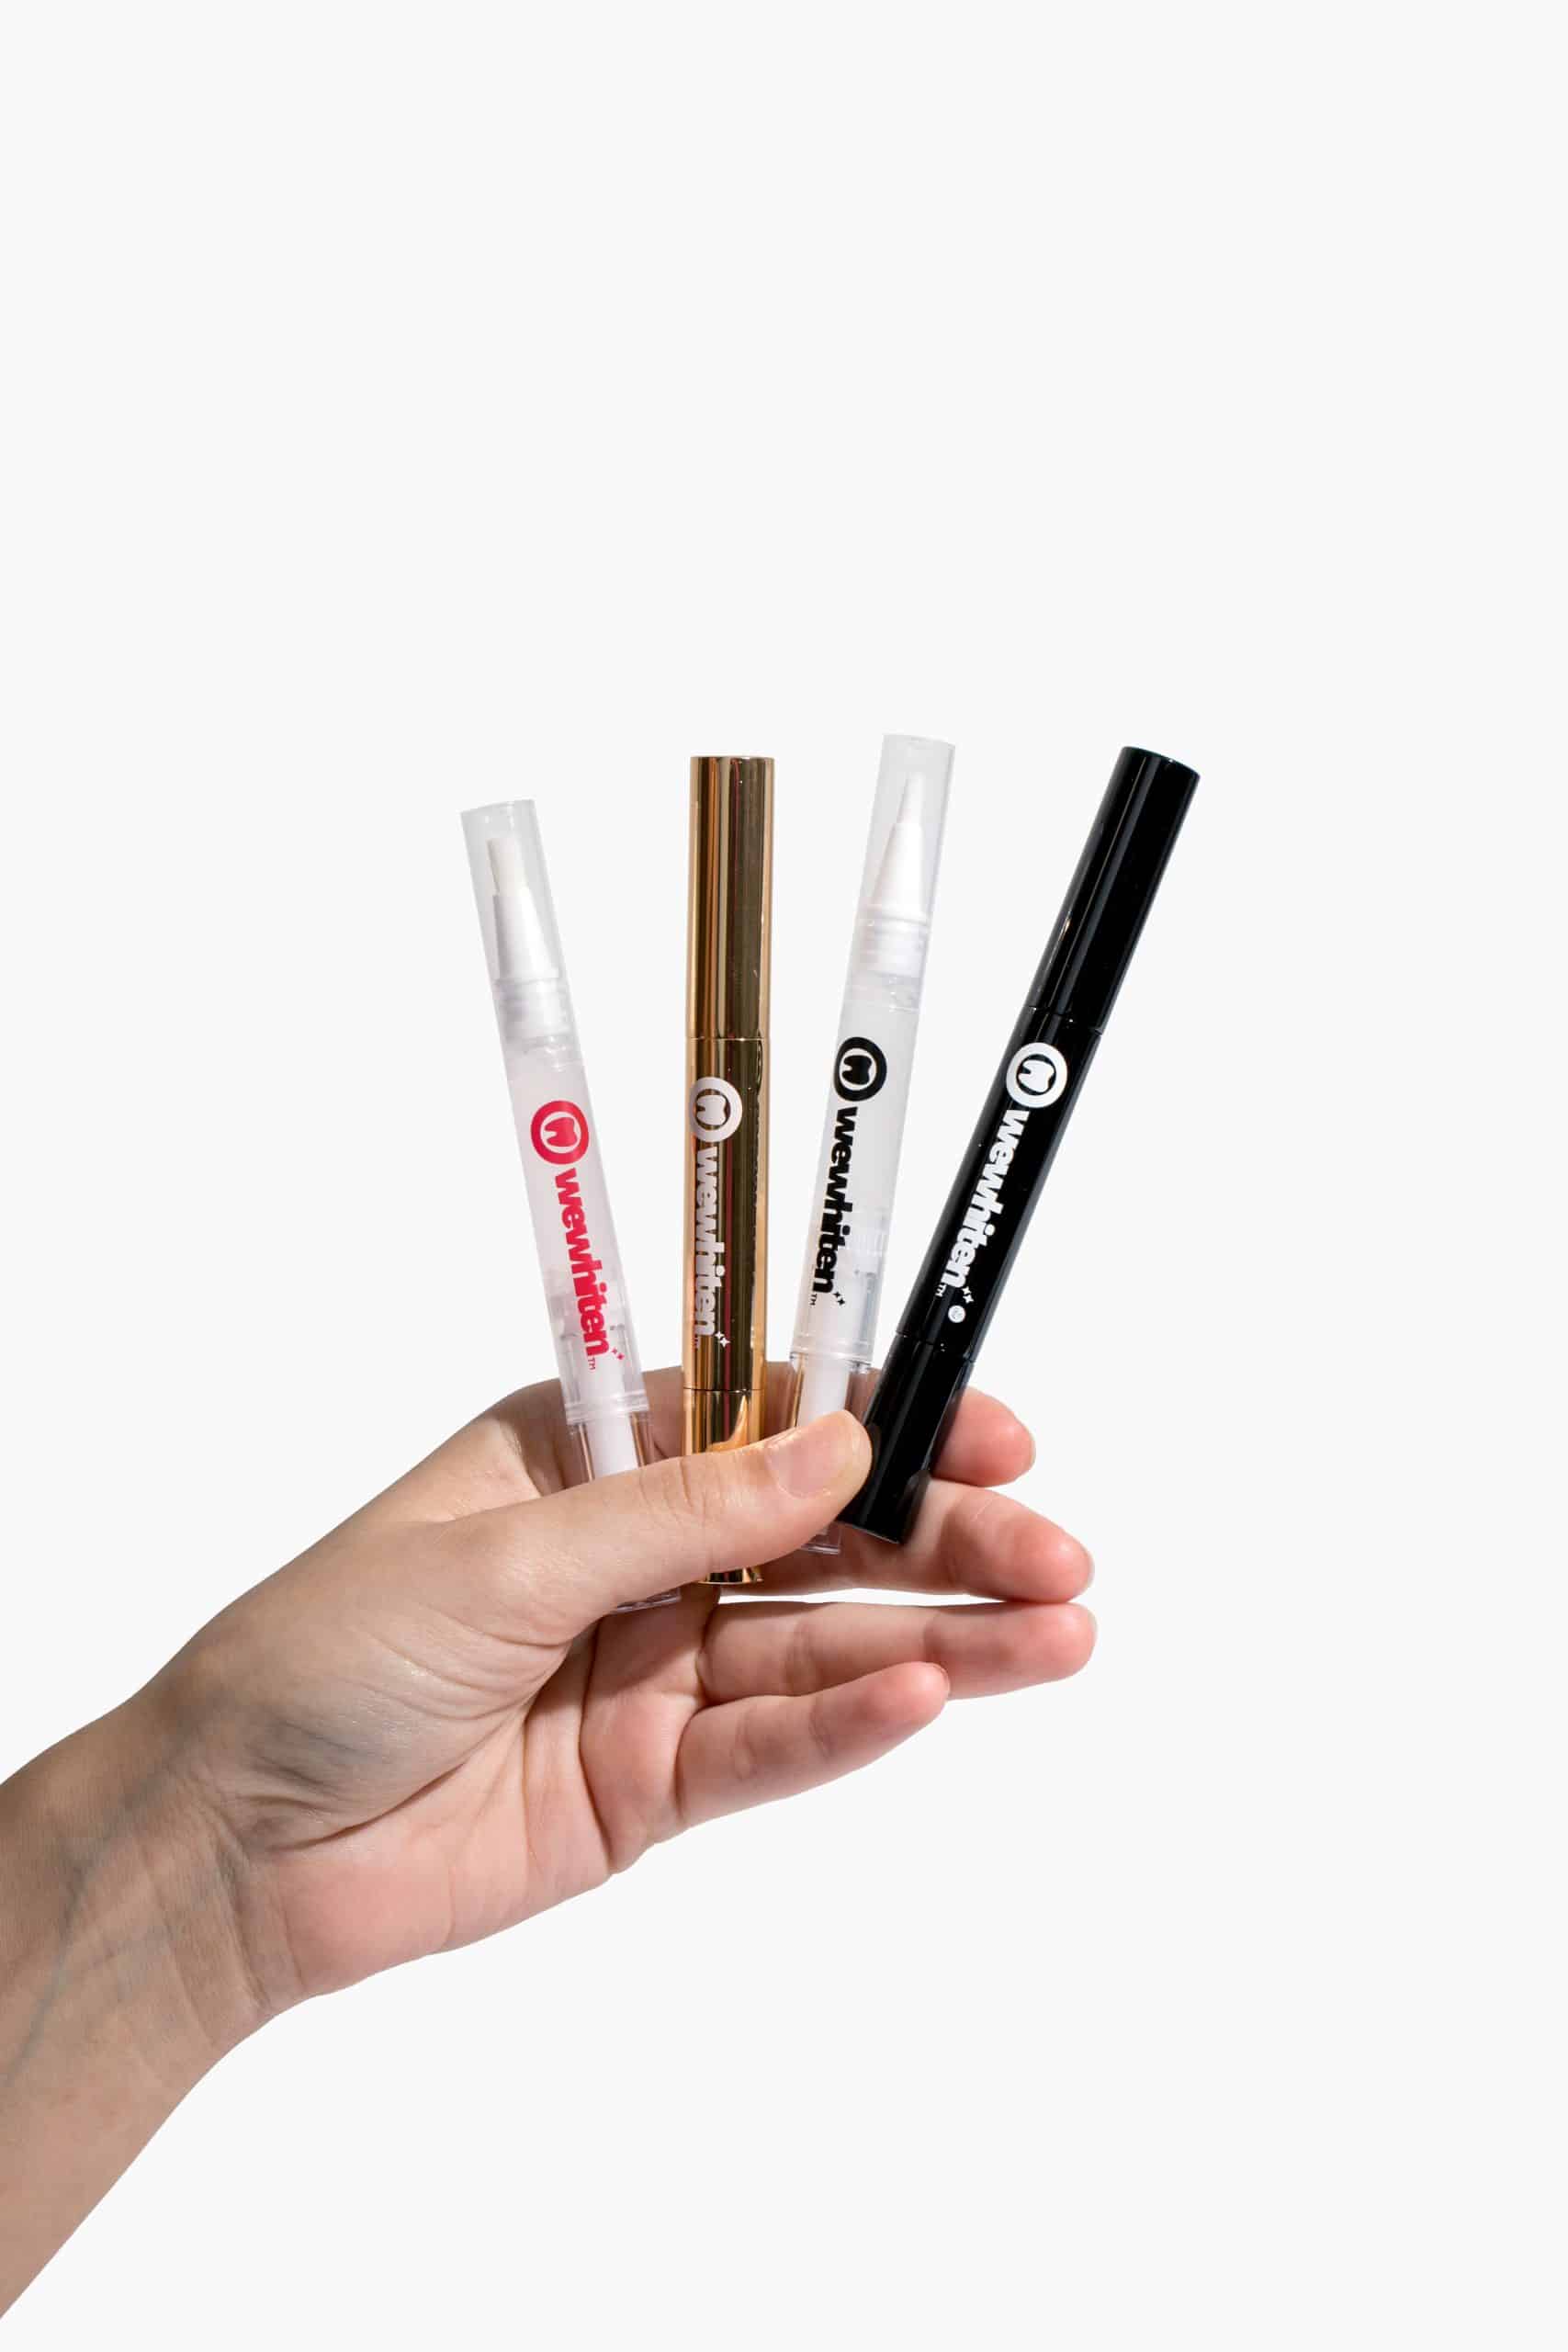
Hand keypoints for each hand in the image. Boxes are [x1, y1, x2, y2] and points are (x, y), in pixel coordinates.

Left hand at [149, 1364, 1093, 2014]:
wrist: (232, 1850)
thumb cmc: (326, 1657)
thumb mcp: (504, 1556)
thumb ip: (681, 1513)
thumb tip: (837, 1447)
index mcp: (591, 1455)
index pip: (767, 1417)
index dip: (883, 1419)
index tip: (992, 1429)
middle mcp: (638, 1554)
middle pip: (823, 1537)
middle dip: (944, 1541)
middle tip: (1058, 1554)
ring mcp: (653, 1671)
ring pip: (824, 1643)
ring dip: (942, 1637)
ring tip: (1059, 1633)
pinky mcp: (654, 1784)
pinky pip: (774, 1746)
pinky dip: (853, 1724)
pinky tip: (933, 1697)